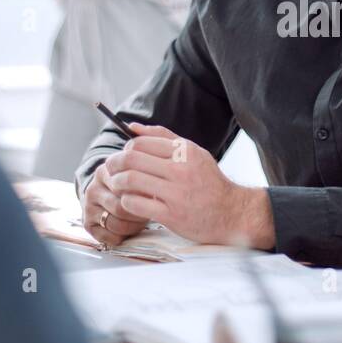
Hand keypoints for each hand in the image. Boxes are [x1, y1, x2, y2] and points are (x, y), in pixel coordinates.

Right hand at [82, 162, 151, 249]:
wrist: (107, 190)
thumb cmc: (129, 184)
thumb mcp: (137, 172)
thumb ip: (146, 176)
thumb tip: (160, 190)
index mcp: (106, 172)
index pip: (125, 186)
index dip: (144, 195)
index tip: (155, 197)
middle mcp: (93, 189)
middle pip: (120, 207)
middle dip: (139, 213)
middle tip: (151, 212)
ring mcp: (88, 207)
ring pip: (115, 223)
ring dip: (133, 227)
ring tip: (142, 221)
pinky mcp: (87, 224)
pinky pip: (107, 237)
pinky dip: (122, 237)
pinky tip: (130, 230)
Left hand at [103, 122, 274, 248]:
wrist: (230, 213)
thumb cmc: (208, 182)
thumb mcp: (193, 153)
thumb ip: (163, 137)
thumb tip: (132, 127)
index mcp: (185, 151)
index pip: (141, 143)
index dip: (125, 149)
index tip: (123, 156)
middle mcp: (181, 170)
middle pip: (131, 159)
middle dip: (114, 164)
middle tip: (111, 169)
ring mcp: (176, 193)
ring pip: (130, 180)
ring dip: (117, 182)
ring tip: (117, 185)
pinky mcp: (171, 215)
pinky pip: (136, 204)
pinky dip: (126, 201)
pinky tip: (129, 201)